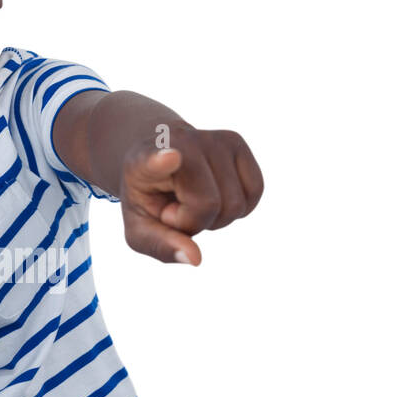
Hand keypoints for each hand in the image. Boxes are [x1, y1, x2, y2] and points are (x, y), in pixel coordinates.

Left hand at [119, 128, 263, 264]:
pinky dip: (239, 207)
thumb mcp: (140, 229)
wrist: (158, 156)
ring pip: (236, 204)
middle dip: (195, 223)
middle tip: (175, 207)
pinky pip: (255, 192)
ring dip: (217, 216)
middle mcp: (180, 141)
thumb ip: (161, 246)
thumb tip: (196, 259)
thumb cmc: (148, 198)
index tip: (169, 155)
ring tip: (193, 198)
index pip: (155, 160)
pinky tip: (215, 194)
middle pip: (209, 206)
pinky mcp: (236, 141)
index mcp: (143, 162)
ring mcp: (211, 138)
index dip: (161, 161)